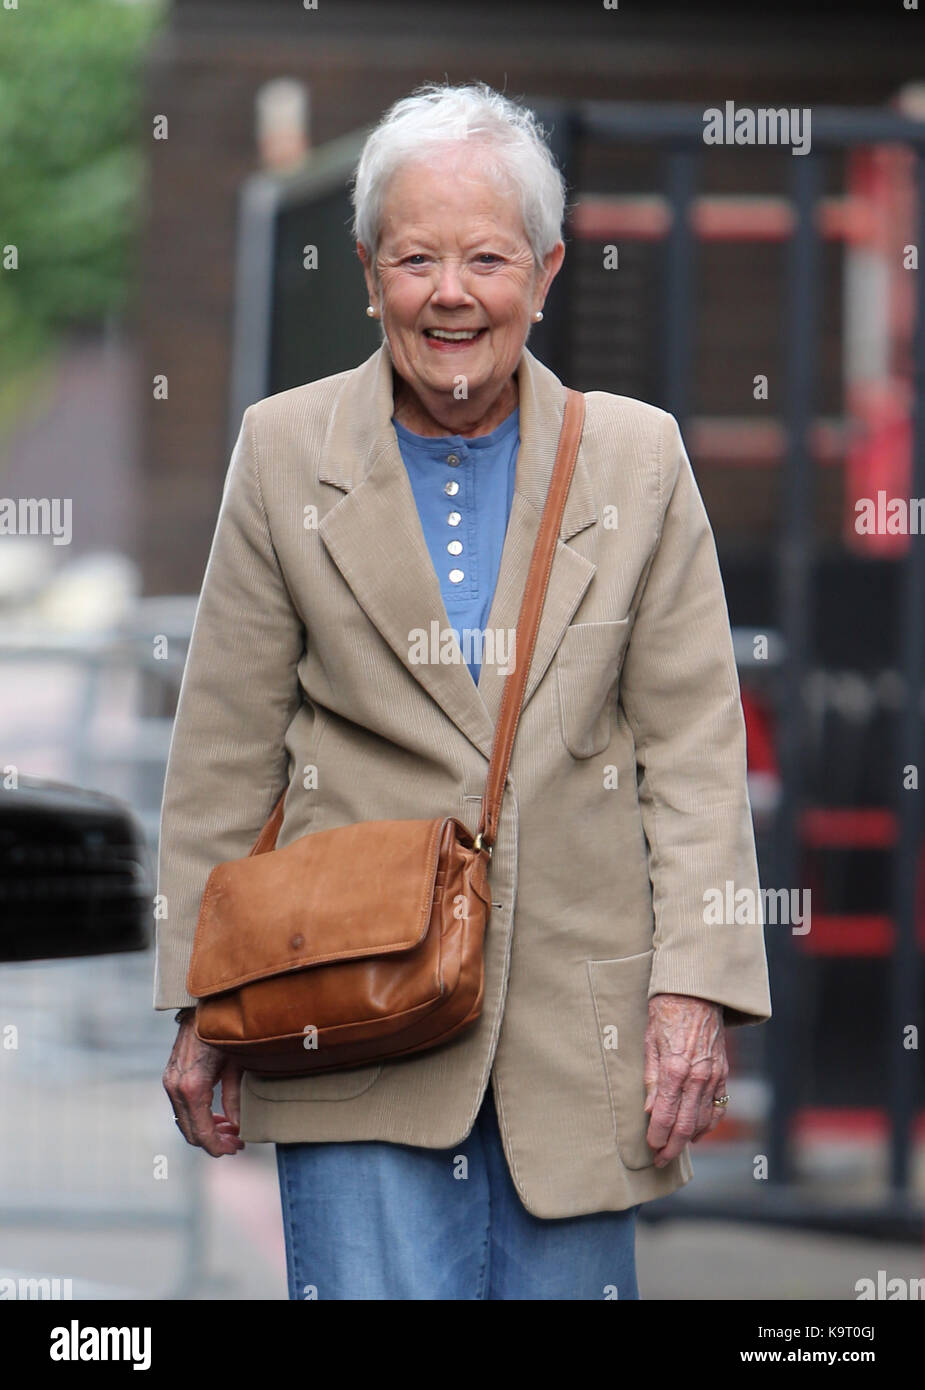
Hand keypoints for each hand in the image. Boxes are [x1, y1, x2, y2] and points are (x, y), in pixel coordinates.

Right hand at [163, 1010, 244, 1156]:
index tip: (236, 1148)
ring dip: (206, 1130)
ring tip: (230, 1129)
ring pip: (185, 1122)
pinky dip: (197, 1116)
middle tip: (236, 1142)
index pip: (202, 1132)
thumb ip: (235, 1098)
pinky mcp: (169, 1078)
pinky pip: (181, 1108)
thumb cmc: (224, 1032)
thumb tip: (238, 1125)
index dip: (219, 1146)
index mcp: (193, 1087)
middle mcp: (176, 1088)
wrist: (201, 1007)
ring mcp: (169, 1083)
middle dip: (214, 1142)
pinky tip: (216, 1115)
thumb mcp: (236, 1065)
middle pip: (191, 1132)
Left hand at [643, 993, 727, 1167]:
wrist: (697, 992)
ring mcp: (713, 1076)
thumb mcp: (649, 1041)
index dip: (657, 1136)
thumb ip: (650, 1076)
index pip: (664, 1114)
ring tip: (675, 1148)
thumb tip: (648, 1108)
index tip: (651, 1149)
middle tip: (661, 1160)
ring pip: (704, 1119)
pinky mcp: (723, 1073)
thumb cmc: (667, 1013)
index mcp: (675, 1068)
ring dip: (690, 1138)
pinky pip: (719, 1106)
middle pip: (685, 1123)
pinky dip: (709, 1123)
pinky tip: (699, 1132)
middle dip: (672, 1146)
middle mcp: (697, 1076)